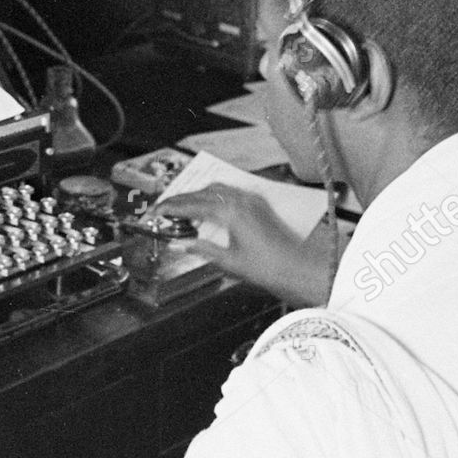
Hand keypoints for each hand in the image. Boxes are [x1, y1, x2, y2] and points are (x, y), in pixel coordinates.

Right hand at [154, 183, 334, 306]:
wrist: (301, 269)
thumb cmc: (269, 268)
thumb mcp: (229, 262)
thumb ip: (201, 249)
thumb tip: (178, 244)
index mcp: (230, 212)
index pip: (192, 205)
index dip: (171, 207)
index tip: (156, 210)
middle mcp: (241, 200)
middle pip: (203, 192)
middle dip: (181, 198)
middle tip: (165, 207)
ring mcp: (252, 200)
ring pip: (218, 188)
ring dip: (198, 194)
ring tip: (183, 206)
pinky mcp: (260, 204)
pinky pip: (232, 191)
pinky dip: (215, 195)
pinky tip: (210, 205)